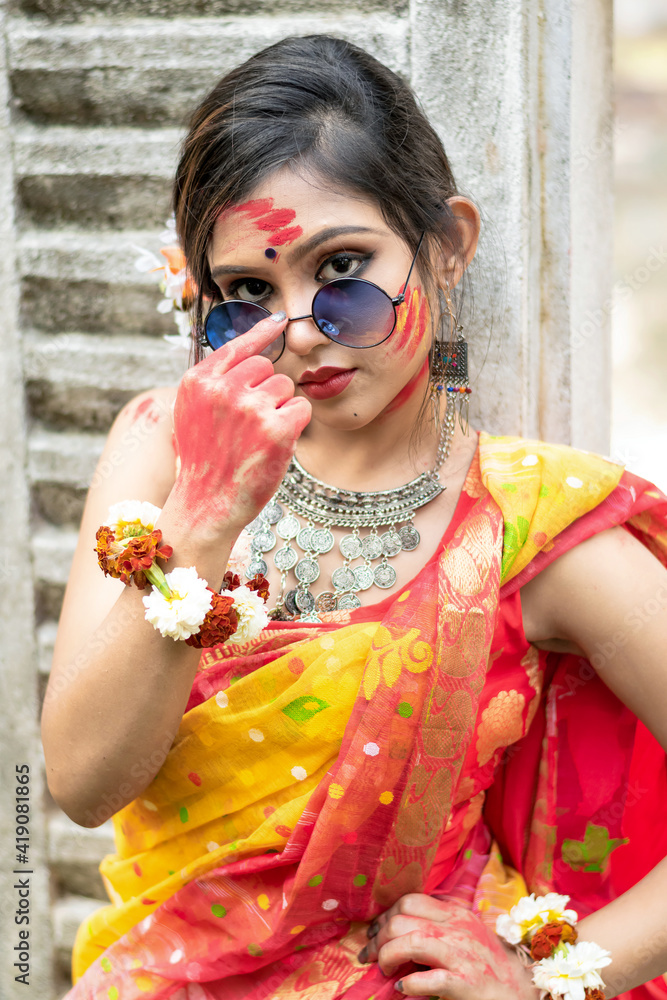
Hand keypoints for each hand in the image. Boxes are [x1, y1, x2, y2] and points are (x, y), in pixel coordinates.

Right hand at [166, 313, 310, 536]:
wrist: (207, 504)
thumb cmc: (204, 460)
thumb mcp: (191, 412)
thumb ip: (214, 381)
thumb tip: (248, 350)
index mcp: (198, 382)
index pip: (236, 346)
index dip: (261, 332)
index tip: (280, 320)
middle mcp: (223, 389)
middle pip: (266, 367)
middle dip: (266, 390)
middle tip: (251, 424)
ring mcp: (250, 408)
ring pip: (285, 387)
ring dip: (280, 408)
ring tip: (258, 437)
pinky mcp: (277, 428)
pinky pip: (301, 407)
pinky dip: (295, 423)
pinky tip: (276, 443)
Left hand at [360, 893, 537, 999]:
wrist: (520, 990)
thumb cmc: (488, 962)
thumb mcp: (465, 931)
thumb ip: (438, 922)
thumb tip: (398, 922)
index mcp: (455, 914)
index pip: (410, 900)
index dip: (385, 915)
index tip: (374, 932)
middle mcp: (457, 930)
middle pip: (402, 920)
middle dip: (378, 937)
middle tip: (369, 955)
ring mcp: (461, 955)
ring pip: (410, 943)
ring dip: (387, 956)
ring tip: (385, 970)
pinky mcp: (465, 983)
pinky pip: (428, 979)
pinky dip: (409, 984)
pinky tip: (403, 988)